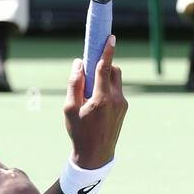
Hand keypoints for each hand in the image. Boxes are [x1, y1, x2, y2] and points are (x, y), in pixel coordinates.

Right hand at [63, 35, 127, 168]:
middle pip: (113, 71)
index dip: (107, 51)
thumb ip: (74, 83)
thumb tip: (79, 63)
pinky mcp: (124, 109)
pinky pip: (117, 91)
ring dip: (106, 76)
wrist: (95, 155)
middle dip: (103, 64)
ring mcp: (123, 104)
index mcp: (101, 99)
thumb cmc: (79, 132)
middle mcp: (116, 99)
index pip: (105, 68)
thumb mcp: (69, 108)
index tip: (111, 37)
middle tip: (90, 67)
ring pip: (117, 80)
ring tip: (90, 88)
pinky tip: (95, 100)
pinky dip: (107, 88)